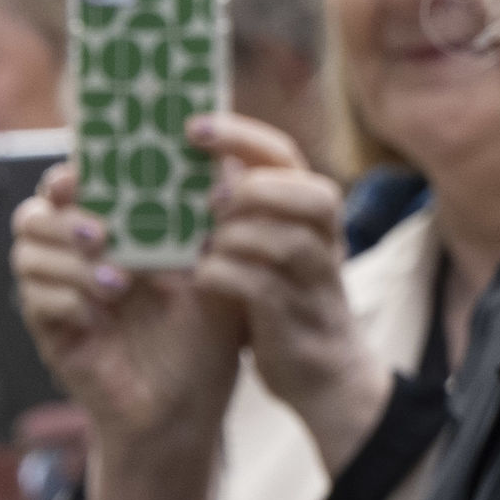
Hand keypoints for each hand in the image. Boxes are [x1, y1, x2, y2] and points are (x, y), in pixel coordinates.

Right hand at [11, 162, 244, 460]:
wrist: (186, 407)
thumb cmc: (203, 337)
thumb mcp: (212, 272)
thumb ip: (205, 221)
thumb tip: (216, 161)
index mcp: (112, 231)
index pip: (71, 186)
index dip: (68, 174)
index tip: (84, 176)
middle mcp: (76, 256)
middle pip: (34, 213)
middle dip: (63, 217)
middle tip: (101, 234)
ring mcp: (58, 293)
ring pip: (27, 253)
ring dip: (68, 262)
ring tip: (117, 284)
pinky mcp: (49, 330)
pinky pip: (34, 299)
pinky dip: (66, 299)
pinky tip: (101, 317)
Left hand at [186, 115, 390, 473]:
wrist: (322, 373)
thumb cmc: (281, 296)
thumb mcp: (262, 244)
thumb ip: (235, 206)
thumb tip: (175, 159)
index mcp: (308, 211)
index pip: (285, 155)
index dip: (241, 136)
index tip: (192, 126)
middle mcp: (323, 240)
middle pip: (308, 195)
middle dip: (252, 189)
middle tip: (205, 195)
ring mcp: (316, 282)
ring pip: (285, 241)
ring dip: (234, 236)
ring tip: (197, 239)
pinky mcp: (297, 322)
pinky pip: (262, 289)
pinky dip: (224, 277)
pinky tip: (198, 276)